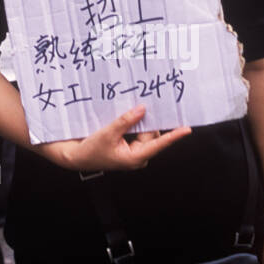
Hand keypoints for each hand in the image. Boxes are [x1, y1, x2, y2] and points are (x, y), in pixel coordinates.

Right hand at [37, 104, 190, 172]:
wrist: (77, 156)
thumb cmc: (90, 150)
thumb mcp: (108, 133)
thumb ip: (126, 121)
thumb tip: (142, 109)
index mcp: (135, 157)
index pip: (158, 144)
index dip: (173, 136)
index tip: (187, 129)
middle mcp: (138, 156)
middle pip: (151, 133)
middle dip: (146, 121)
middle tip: (141, 106)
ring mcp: (134, 152)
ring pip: (144, 131)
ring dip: (138, 122)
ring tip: (125, 116)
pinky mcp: (130, 147)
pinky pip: (138, 132)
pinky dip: (134, 124)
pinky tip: (127, 118)